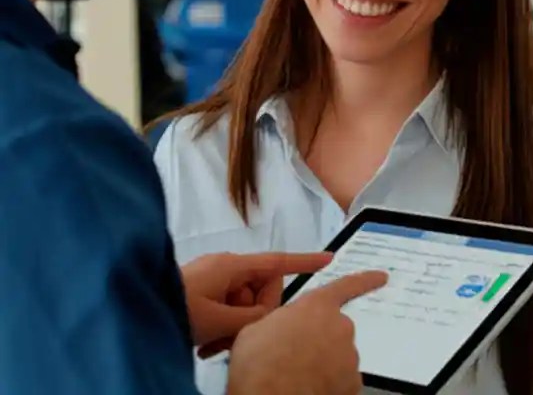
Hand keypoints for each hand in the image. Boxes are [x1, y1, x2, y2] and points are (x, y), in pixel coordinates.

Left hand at [181, 251, 334, 354]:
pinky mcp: (202, 294)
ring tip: (213, 344)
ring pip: (245, 305)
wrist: (133, 313)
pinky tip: (206, 344)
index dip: (305, 261)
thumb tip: (269, 316)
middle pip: (263, 290)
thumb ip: (253, 317)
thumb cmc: (172, 310)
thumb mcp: (219, 320)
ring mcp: (213, 282)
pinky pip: (227, 309)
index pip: (278, 262)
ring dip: (235, 327)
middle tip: (233, 335)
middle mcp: (225, 270)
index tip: (328, 259)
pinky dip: (222, 327)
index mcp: (232, 267)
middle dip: (254, 315)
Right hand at [227, 269, 388, 394]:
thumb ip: (282, 320)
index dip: (365, 280)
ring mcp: (349, 355)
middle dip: (319, 339)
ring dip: (322, 363)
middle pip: (334, 329)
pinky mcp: (352, 382)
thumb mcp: (258, 328)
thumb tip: (284, 329)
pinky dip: (329, 384)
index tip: (381, 277)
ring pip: (338, 356)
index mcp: (317, 307)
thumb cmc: (259, 363)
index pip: (347, 286)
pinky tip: (307, 387)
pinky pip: (342, 379)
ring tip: (295, 374)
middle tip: (294, 354)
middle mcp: (340, 327)